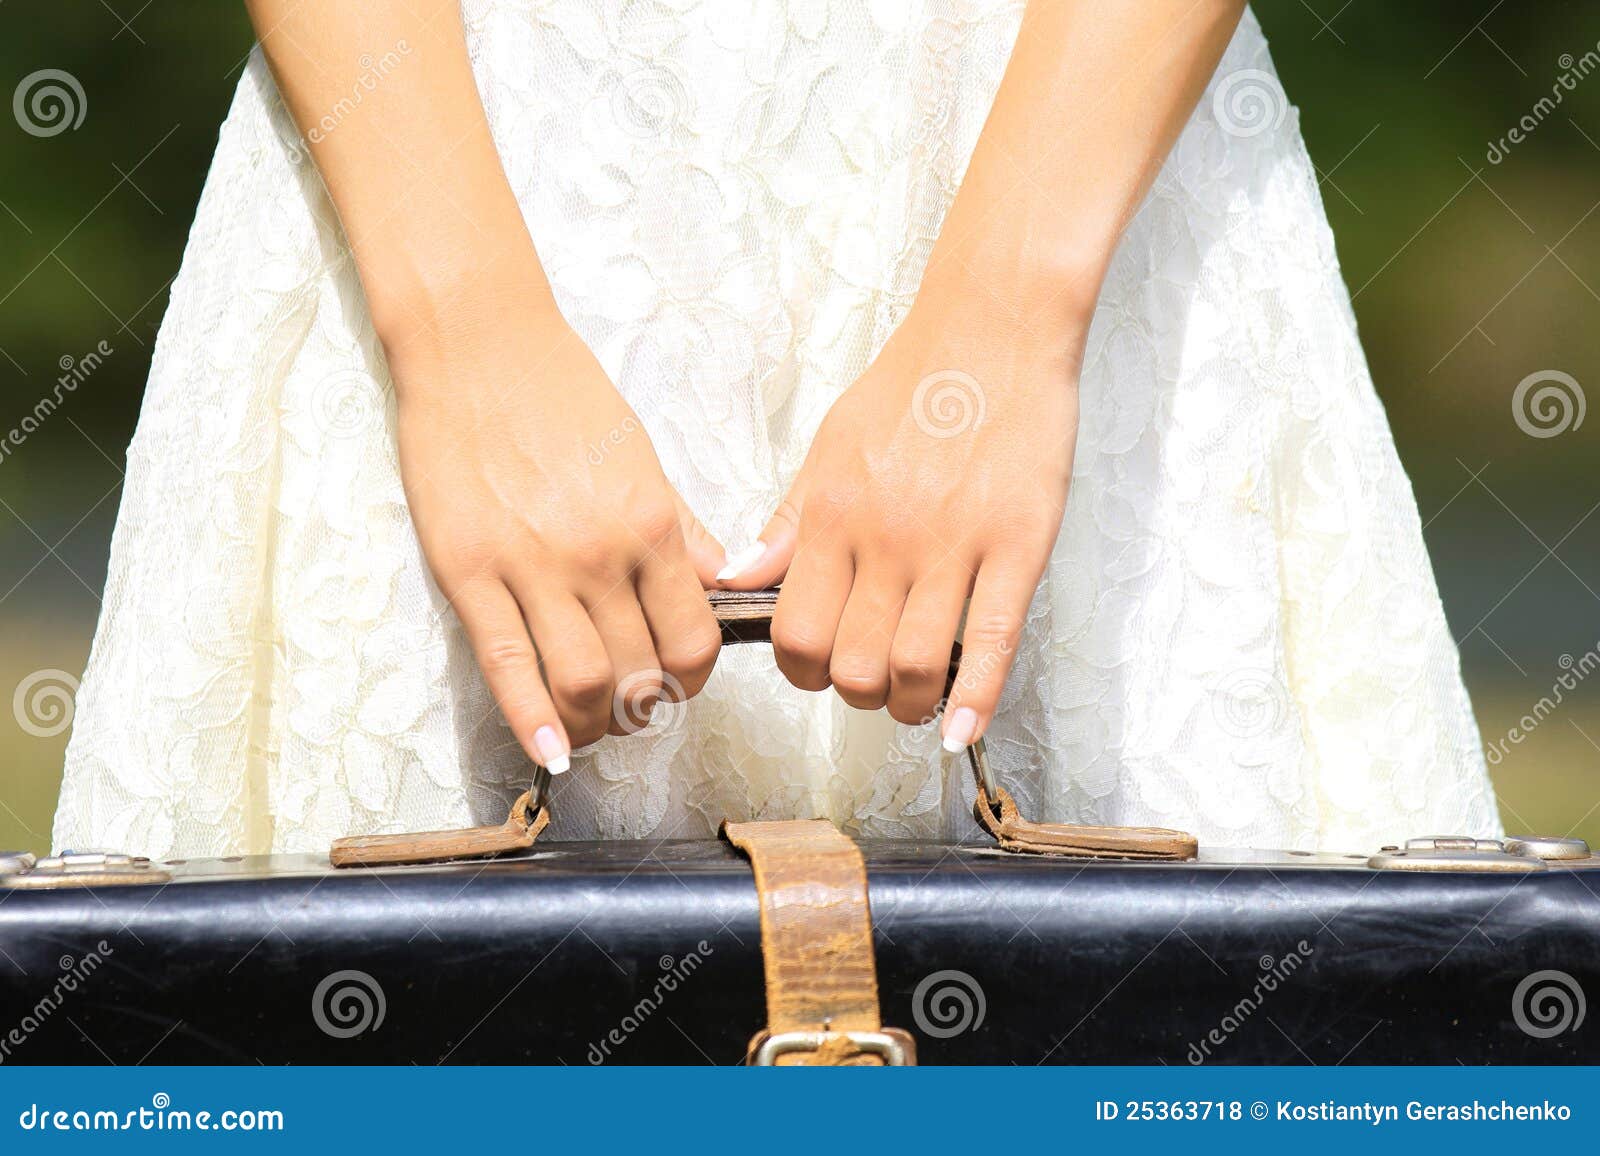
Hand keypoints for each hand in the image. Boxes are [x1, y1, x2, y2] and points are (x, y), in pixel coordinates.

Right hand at [385, 276, 726, 771]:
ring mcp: (532, 567)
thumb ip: (683, 530)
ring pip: (580, 683)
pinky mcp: (468, 572)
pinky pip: (505, 664)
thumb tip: (724, 584)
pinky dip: (529, 718)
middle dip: (642, 709)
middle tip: (630, 710)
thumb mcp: (643, 457)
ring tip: (588, 725)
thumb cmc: (563, 395)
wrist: (477, 346)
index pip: (692, 640)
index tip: (678, 683)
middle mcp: (600, 554)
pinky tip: (543, 749)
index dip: (691, 680)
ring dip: (591, 723)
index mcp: (652, 524)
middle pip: (638, 675)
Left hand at [715, 289, 1080, 750]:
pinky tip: (961, 729)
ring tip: (913, 696)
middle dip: (854, 694)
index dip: (801, 671)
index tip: (818, 670)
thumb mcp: (830, 446)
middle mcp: (886, 537)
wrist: (994, 329)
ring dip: (907, 703)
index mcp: (833, 514)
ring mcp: (954, 545)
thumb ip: (790, 522)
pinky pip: (993, 642)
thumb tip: (743, 578)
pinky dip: (974, 699)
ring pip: (914, 666)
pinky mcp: (1018, 546)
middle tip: (869, 685)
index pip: (795, 631)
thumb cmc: (911, 387)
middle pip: (851, 664)